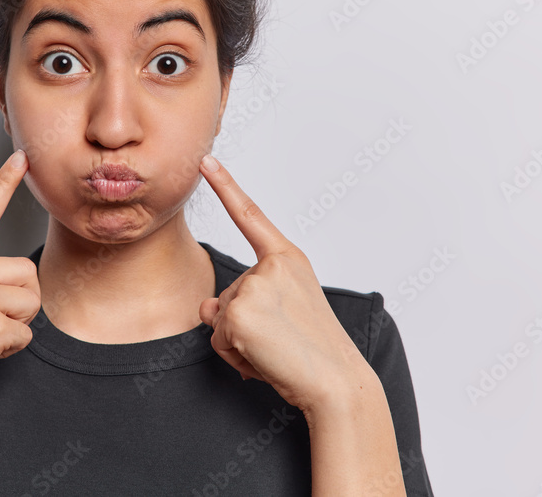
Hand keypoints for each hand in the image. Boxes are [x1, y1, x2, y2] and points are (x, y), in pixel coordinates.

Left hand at [196, 154, 370, 413]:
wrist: (335, 382)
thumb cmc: (312, 351)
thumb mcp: (276, 314)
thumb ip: (241, 301)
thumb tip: (205, 307)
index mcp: (288, 259)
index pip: (250, 216)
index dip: (226, 186)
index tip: (206, 160)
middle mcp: (271, 266)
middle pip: (228, 292)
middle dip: (242, 324)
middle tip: (281, 340)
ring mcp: (254, 287)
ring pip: (219, 317)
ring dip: (239, 342)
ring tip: (275, 350)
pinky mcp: (238, 313)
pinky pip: (217, 337)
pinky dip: (234, 355)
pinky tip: (264, 358)